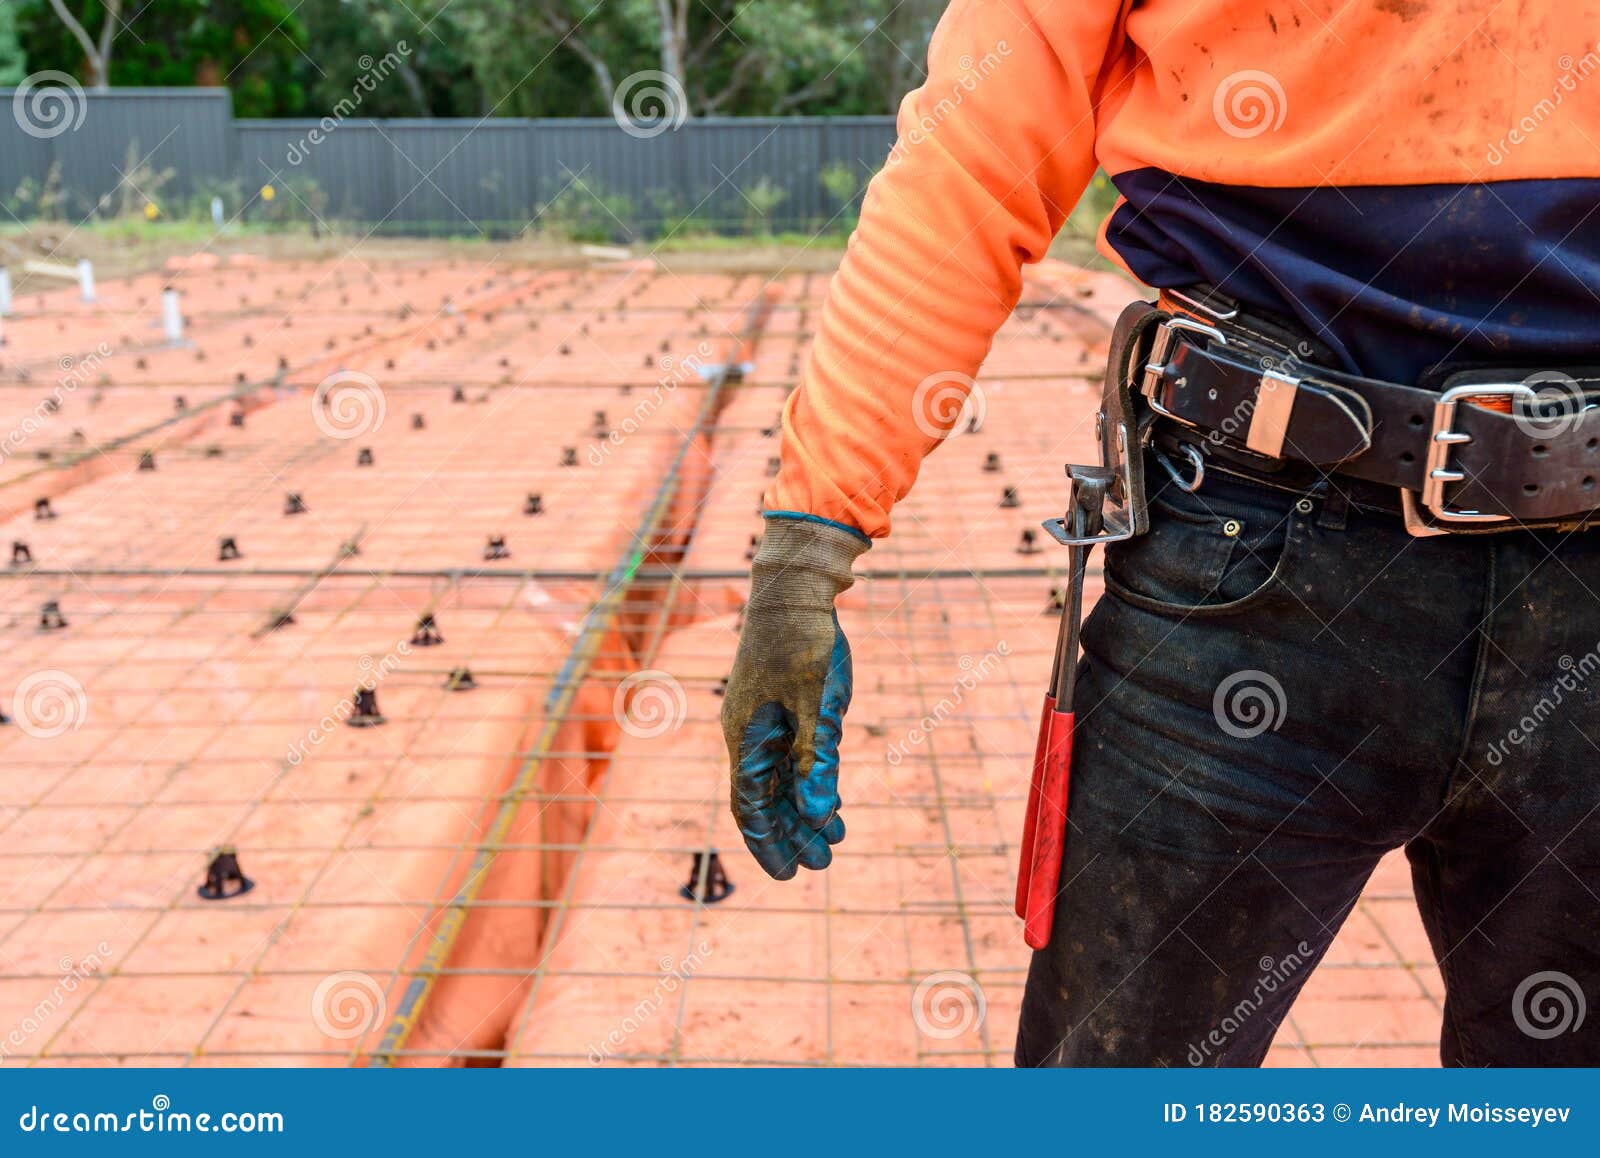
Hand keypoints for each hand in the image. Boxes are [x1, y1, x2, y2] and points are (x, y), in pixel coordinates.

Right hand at [722, 513, 868, 878]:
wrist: (794, 584)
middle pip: (765, 798)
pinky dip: (808, 778)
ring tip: (833, 840)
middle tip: (822, 865)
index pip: (750, 806)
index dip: (769, 843)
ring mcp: (762, 719)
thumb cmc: (804, 641)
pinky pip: (790, 753)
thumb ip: (818, 761)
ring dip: (803, 809)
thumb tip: (818, 814)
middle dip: (792, 833)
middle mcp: (747, 733)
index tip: (789, 876)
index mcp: (746, 736)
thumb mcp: (820, 705)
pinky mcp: (780, 705)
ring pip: (779, 778)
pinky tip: (831, 796)